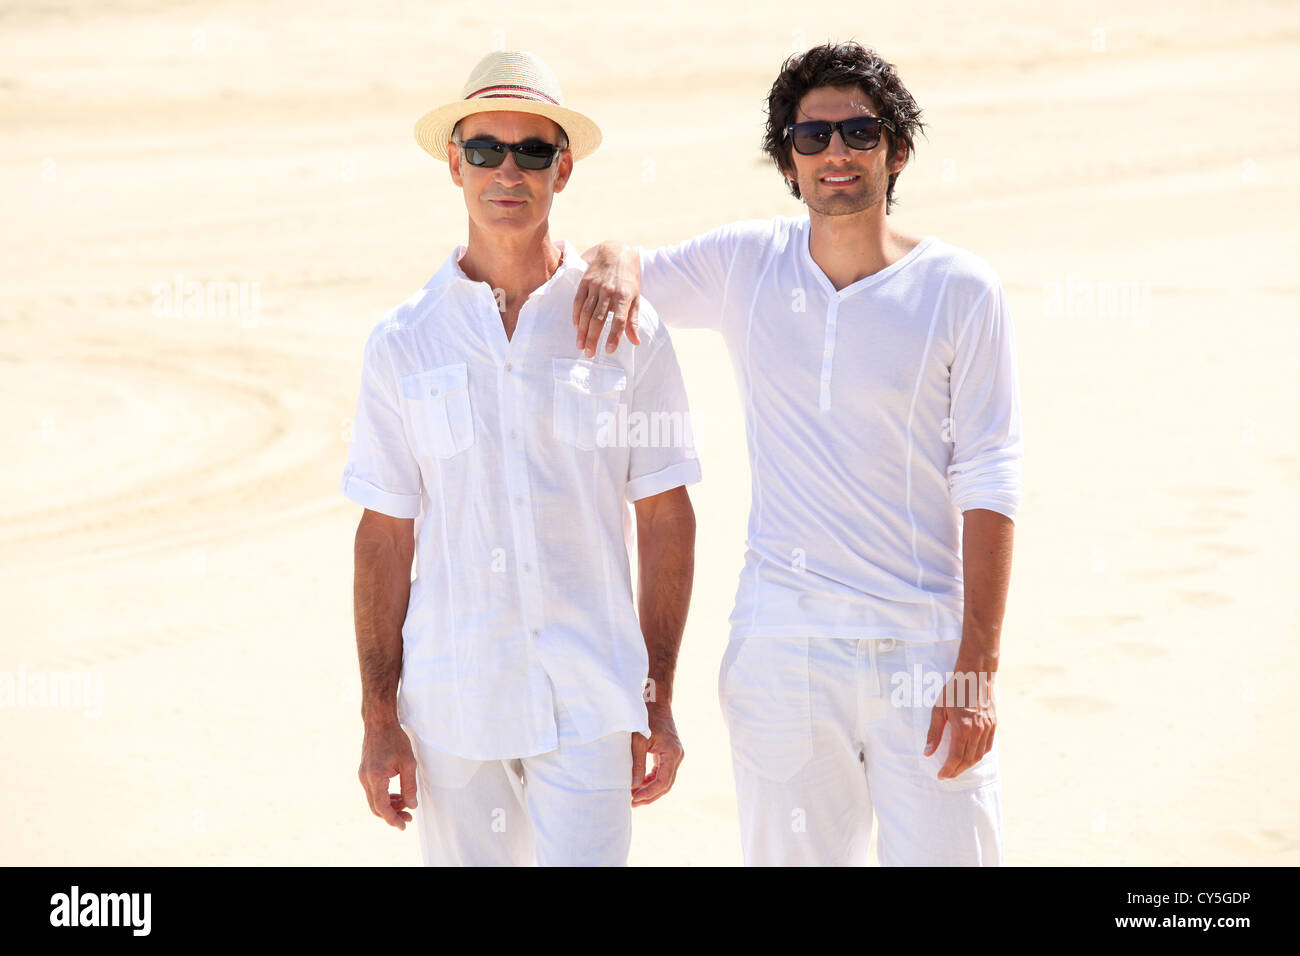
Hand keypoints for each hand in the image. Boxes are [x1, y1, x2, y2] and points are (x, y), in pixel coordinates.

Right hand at [358, 720, 418, 828]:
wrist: (379, 722)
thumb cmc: (395, 739)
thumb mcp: (408, 763)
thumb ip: (409, 786)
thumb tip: (411, 805)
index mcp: (376, 778)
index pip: (382, 807)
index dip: (393, 819)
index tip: (404, 825)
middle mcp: (365, 779)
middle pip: (376, 807)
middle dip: (392, 815)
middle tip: (408, 817)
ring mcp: (363, 776)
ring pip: (374, 800)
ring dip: (388, 806)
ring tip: (405, 806)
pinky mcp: (364, 772)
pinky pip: (373, 791)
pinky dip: (384, 797)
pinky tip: (397, 795)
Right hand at [574, 242, 641, 356]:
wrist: (616, 252)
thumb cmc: (629, 279)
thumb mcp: (636, 297)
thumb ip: (633, 320)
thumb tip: (635, 342)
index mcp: (624, 295)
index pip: (619, 320)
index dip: (614, 336)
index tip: (608, 350)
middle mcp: (608, 291)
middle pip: (598, 319)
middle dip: (592, 338)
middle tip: (589, 354)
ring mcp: (595, 286)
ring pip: (586, 312)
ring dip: (582, 331)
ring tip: (580, 345)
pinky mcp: (584, 282)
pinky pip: (577, 301)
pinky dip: (576, 316)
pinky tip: (576, 328)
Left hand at [631, 705, 683, 805]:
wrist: (655, 701)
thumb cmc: (645, 717)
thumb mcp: (638, 740)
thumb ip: (637, 764)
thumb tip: (634, 786)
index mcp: (672, 754)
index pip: (662, 782)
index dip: (648, 794)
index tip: (633, 799)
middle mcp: (677, 756)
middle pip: (666, 785)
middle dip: (649, 796)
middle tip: (632, 803)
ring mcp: (675, 755)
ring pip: (665, 780)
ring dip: (651, 790)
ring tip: (634, 797)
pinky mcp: (669, 753)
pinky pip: (663, 772)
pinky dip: (652, 780)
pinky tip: (640, 784)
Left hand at [924, 668, 996, 779]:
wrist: (975, 675)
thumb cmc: (954, 691)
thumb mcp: (938, 710)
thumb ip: (934, 733)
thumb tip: (927, 753)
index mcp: (962, 727)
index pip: (955, 757)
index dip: (948, 769)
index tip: (940, 775)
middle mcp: (977, 731)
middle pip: (967, 760)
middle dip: (956, 771)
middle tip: (947, 775)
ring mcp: (987, 728)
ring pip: (978, 755)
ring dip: (967, 766)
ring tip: (956, 769)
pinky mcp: (993, 725)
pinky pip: (987, 747)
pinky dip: (978, 756)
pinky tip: (970, 757)